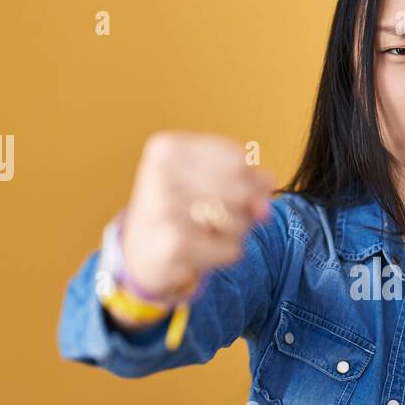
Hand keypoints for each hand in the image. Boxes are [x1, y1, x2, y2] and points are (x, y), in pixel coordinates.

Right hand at [121, 132, 274, 298]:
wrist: (140, 256)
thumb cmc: (182, 211)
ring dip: (234, 233)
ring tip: (204, 233)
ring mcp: (164, 208)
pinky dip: (224, 254)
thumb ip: (248, 185)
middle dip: (241, 210)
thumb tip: (263, 209)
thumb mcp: (211, 184)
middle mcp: (161, 172)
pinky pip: (232, 249)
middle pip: (243, 189)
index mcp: (168, 148)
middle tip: (210, 218)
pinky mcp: (174, 243)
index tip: (218, 193)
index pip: (240, 160)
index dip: (247, 181)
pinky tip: (198, 252)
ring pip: (240, 220)